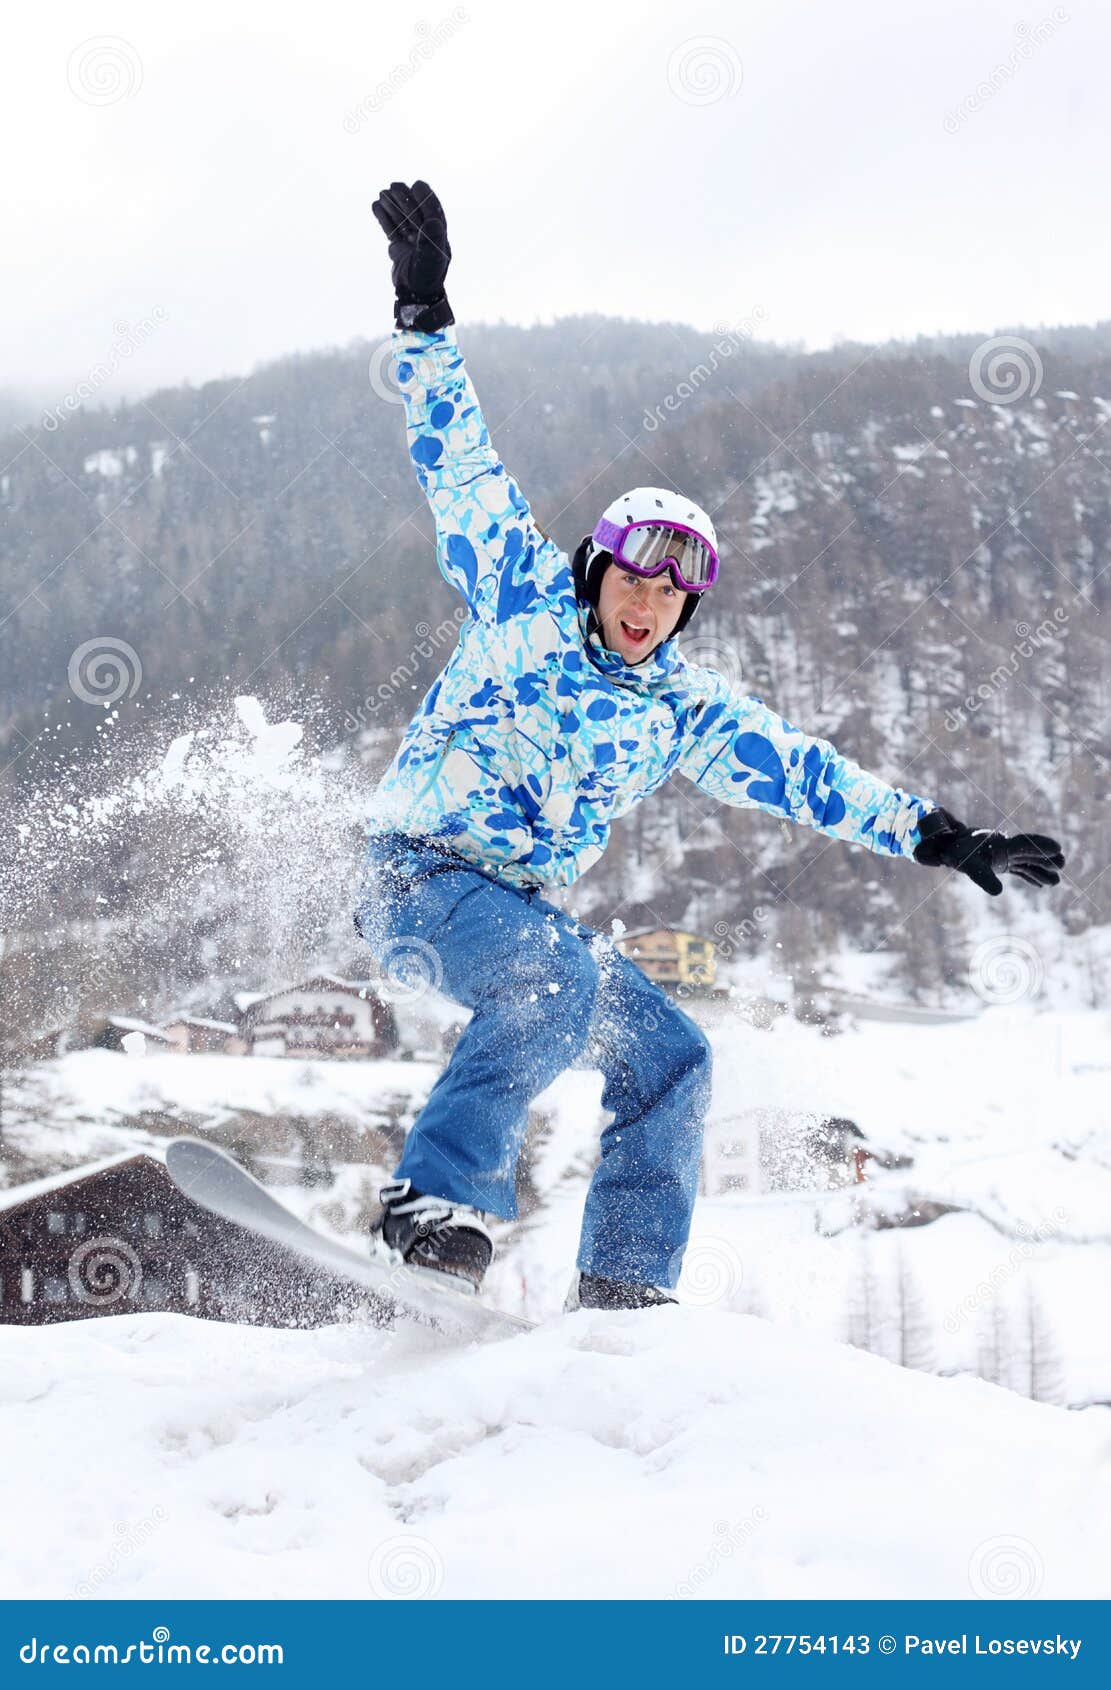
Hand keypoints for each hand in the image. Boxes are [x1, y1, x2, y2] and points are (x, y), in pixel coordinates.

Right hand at [372, 179, 452, 331]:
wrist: (414, 297)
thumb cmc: (427, 278)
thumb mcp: (432, 260)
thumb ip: (432, 240)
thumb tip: (434, 221)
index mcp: (438, 234)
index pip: (432, 208)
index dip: (424, 196)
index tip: (416, 185)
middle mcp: (425, 235)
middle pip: (414, 210)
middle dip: (404, 198)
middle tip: (393, 187)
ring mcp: (411, 240)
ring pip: (401, 217)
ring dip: (392, 205)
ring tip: (382, 194)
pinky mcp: (399, 247)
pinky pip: (391, 228)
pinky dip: (384, 218)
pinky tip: (376, 206)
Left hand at [913, 807, 1064, 895]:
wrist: (946, 847)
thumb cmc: (957, 854)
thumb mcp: (969, 866)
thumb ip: (983, 877)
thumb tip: (998, 893)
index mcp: (1001, 845)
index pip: (1026, 845)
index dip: (1041, 847)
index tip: (1057, 849)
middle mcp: (1005, 848)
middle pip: (1030, 853)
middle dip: (1046, 859)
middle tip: (1062, 864)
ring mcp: (1003, 855)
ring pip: (1027, 862)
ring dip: (1041, 871)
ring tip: (1056, 881)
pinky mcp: (1000, 863)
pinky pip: (1019, 869)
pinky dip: (1030, 876)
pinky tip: (1041, 885)